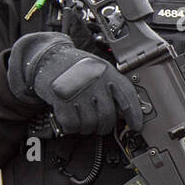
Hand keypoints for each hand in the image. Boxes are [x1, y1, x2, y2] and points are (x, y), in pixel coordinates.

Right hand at [7, 32, 142, 135]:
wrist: (48, 57)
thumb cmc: (77, 67)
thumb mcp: (100, 71)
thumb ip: (113, 90)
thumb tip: (124, 114)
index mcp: (108, 73)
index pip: (128, 97)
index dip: (135, 115)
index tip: (136, 126)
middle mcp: (95, 81)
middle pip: (108, 117)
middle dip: (104, 126)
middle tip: (99, 125)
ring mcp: (78, 91)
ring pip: (90, 124)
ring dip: (86, 127)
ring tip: (82, 119)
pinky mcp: (61, 99)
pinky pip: (72, 124)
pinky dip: (71, 126)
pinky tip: (70, 118)